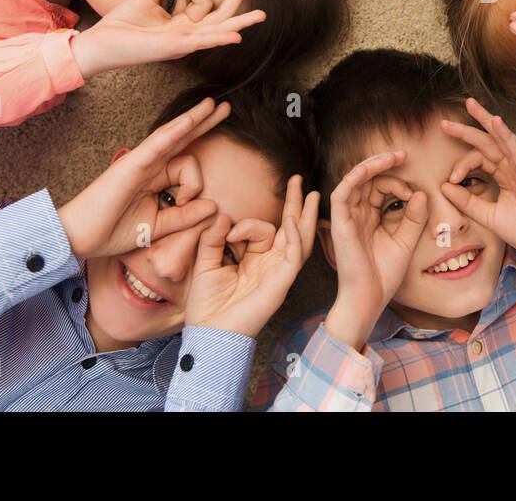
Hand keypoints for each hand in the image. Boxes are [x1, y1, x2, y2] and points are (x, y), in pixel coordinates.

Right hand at [57, 97, 227, 259]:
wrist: (79, 238)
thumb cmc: (113, 231)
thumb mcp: (159, 226)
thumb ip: (186, 217)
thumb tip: (214, 206)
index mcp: (156, 178)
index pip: (187, 165)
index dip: (196, 183)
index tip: (186, 203)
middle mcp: (150, 165)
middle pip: (182, 138)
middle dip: (205, 122)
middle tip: (226, 107)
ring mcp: (140, 162)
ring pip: (172, 136)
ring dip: (194, 118)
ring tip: (214, 105)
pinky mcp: (130, 165)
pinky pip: (155, 144)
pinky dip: (173, 131)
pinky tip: (190, 119)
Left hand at [71, 0, 264, 77]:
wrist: (100, 42)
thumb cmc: (121, 24)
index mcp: (182, 25)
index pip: (203, 3)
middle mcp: (187, 35)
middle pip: (220, 18)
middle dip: (239, 2)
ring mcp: (182, 43)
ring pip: (217, 31)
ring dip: (240, 22)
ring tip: (261, 15)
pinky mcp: (173, 47)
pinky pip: (201, 41)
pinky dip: (219, 38)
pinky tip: (236, 37)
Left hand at [183, 175, 319, 336]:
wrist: (209, 334)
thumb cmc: (207, 306)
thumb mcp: (205, 264)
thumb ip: (213, 239)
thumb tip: (222, 215)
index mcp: (254, 261)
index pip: (262, 230)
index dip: (245, 224)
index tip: (226, 231)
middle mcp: (270, 264)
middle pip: (289, 229)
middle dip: (294, 204)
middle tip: (298, 180)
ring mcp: (278, 273)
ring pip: (299, 239)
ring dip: (304, 216)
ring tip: (310, 194)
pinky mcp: (281, 283)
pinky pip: (295, 256)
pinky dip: (296, 238)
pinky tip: (294, 222)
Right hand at [322, 151, 427, 349]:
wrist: (370, 299)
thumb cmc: (384, 275)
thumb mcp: (407, 241)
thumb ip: (414, 218)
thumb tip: (421, 192)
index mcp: (369, 218)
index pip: (378, 187)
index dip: (396, 181)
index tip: (414, 191)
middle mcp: (356, 214)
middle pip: (367, 178)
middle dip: (384, 164)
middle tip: (403, 155)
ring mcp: (347, 217)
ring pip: (354, 179)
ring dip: (372, 164)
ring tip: (392, 156)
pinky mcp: (340, 223)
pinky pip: (341, 192)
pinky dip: (354, 177)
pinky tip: (371, 168)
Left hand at [439, 99, 515, 279]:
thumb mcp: (486, 214)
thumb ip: (466, 200)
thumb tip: (444, 185)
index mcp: (504, 175)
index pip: (478, 159)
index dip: (461, 165)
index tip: (450, 179)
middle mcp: (512, 166)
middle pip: (486, 141)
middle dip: (465, 130)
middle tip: (444, 122)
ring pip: (500, 137)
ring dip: (485, 119)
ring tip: (470, 104)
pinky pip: (515, 147)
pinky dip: (504, 133)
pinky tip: (495, 121)